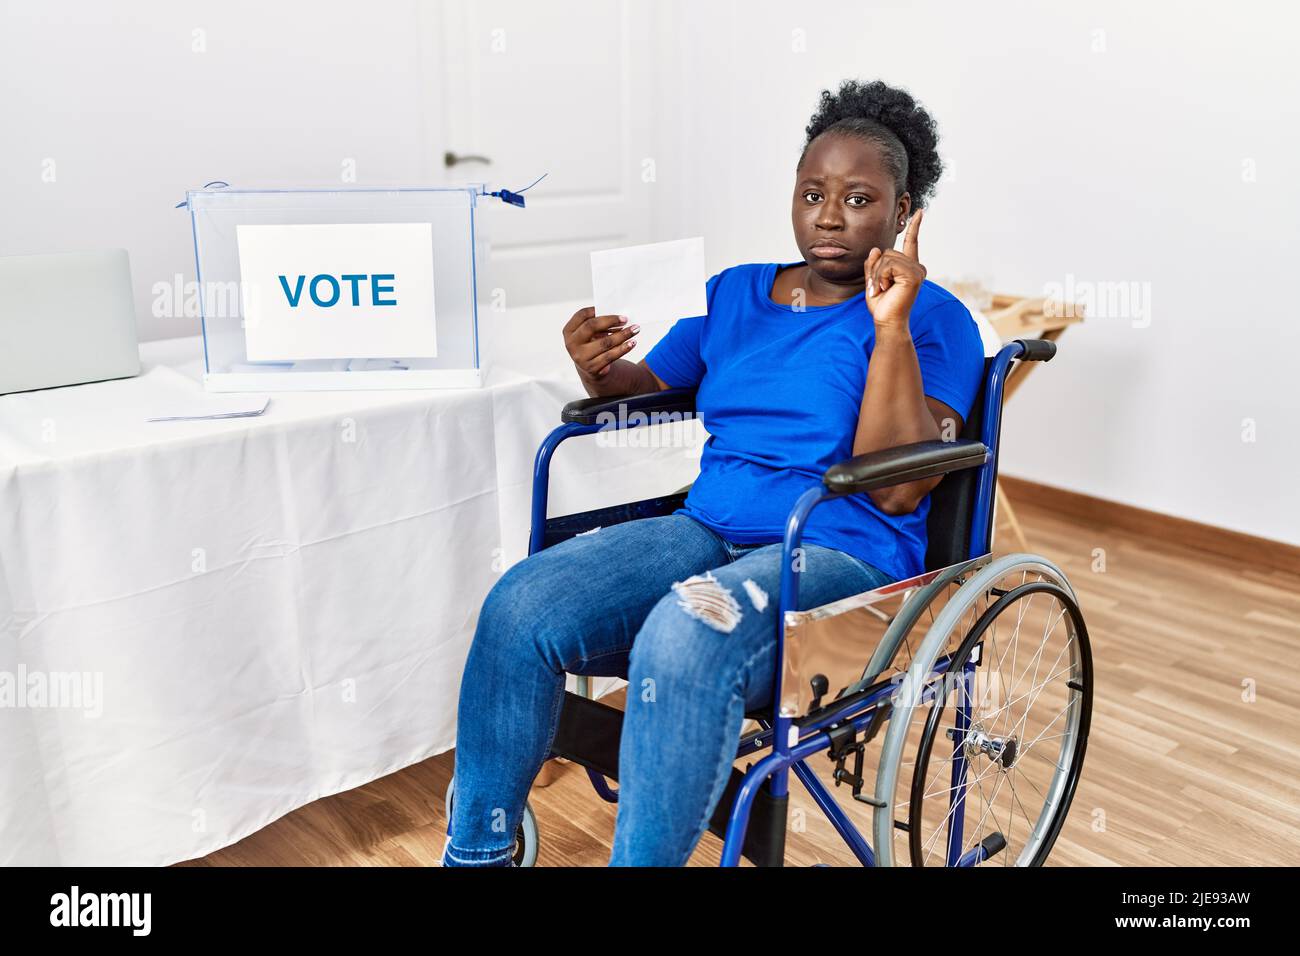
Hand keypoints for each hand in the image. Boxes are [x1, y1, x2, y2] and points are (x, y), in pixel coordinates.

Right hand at [563, 307, 639, 380]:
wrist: (589, 368)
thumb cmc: (591, 344)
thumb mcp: (589, 333)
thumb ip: (597, 324)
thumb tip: (618, 317)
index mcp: (569, 331)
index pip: (581, 315)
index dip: (596, 310)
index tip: (611, 309)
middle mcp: (571, 344)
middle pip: (591, 326)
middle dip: (610, 320)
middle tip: (626, 319)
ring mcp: (581, 357)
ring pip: (605, 342)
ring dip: (623, 335)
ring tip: (635, 329)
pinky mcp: (592, 368)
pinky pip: (611, 356)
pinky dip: (623, 348)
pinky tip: (632, 343)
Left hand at [865, 208, 925, 332]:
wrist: (886, 321)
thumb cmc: (881, 304)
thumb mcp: (873, 279)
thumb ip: (874, 263)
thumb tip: (876, 249)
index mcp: (909, 266)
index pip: (912, 242)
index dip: (915, 226)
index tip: (920, 212)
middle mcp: (916, 266)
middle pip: (887, 252)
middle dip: (876, 269)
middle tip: (878, 288)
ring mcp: (917, 270)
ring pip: (886, 258)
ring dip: (877, 274)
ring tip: (882, 289)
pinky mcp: (913, 275)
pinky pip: (888, 265)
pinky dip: (880, 277)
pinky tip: (885, 289)